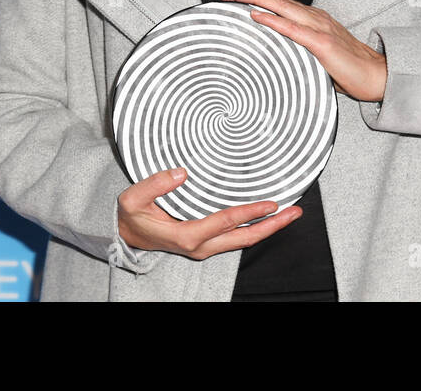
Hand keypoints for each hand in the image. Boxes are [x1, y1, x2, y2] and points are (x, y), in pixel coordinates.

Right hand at [117, 167, 300, 258]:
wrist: (126, 235)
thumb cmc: (131, 217)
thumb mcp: (132, 199)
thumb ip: (154, 185)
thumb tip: (181, 173)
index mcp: (186, 235)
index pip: (226, 222)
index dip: (250, 212)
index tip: (271, 203)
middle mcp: (200, 246)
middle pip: (245, 238)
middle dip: (273, 226)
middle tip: (295, 212)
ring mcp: (205, 247)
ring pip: (244, 240)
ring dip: (269, 228)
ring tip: (289, 214)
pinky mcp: (207, 244)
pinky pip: (236, 238)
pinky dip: (255, 228)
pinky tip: (267, 217)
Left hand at [217, 0, 388, 101]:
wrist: (377, 76)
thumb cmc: (349, 69)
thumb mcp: (317, 57)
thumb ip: (298, 52)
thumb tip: (275, 59)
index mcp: (313, 20)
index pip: (279, 5)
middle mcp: (315, 18)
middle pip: (275, 0)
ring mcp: (319, 28)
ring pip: (282, 7)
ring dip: (255, 0)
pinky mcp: (323, 42)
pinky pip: (293, 28)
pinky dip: (273, 20)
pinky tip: (257, 16)